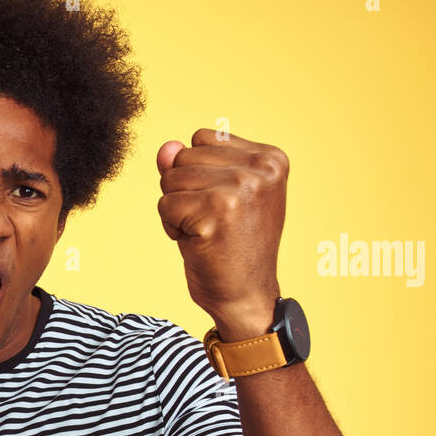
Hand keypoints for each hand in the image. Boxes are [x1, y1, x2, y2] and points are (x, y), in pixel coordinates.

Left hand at [156, 129, 288, 338]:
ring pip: (170, 180)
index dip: (198, 173)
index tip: (222, 204)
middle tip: (213, 222)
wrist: (245, 296)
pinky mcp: (216, 212)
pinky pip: (165, 206)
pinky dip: (172, 228)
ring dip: (177, 210)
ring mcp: (240, 188)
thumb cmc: (231, 247)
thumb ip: (189, 166)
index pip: (201, 138)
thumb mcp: (214, 195)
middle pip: (182, 157)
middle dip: (184, 191)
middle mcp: (260, 169)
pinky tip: (199, 243)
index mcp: (270, 158)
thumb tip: (166, 148)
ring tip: (206, 231)